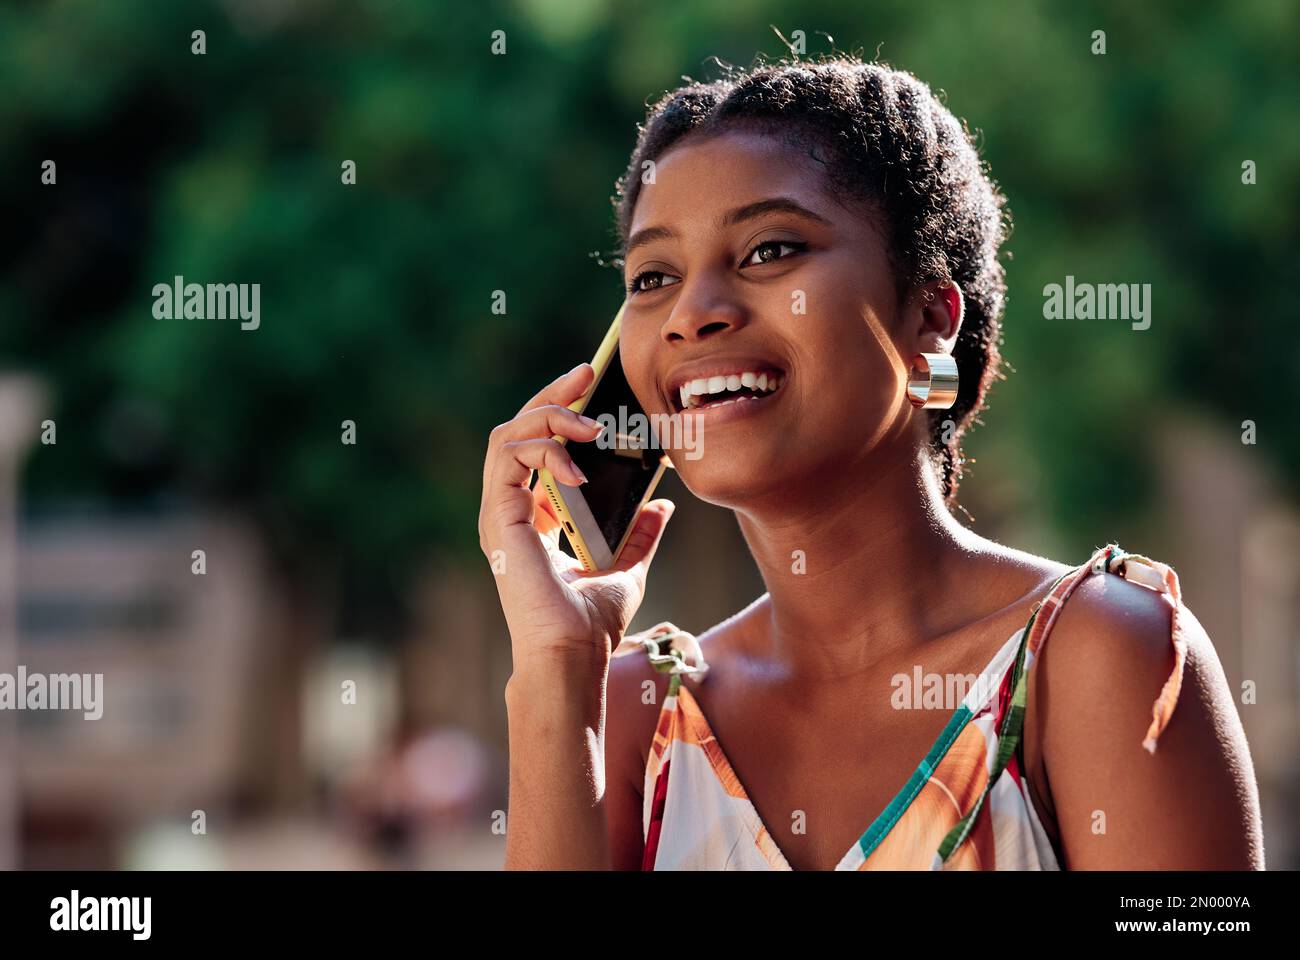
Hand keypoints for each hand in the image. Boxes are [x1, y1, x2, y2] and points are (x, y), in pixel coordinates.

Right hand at [479, 362, 675, 676]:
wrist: (572, 654)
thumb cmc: (591, 624)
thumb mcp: (626, 567)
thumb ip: (639, 533)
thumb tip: (662, 503)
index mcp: (533, 519)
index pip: (536, 448)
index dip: (560, 414)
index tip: (593, 389)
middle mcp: (511, 511)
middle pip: (517, 431)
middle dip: (551, 396)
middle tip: (586, 374)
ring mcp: (500, 513)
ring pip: (506, 435)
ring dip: (547, 414)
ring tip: (589, 420)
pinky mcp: (499, 517)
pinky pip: (509, 457)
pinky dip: (543, 448)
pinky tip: (578, 463)